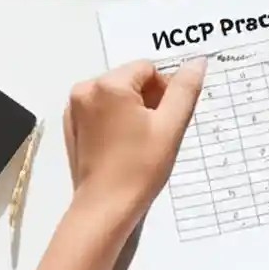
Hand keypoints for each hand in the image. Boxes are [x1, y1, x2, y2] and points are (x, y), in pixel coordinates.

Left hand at [63, 58, 206, 228]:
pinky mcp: (71, 126)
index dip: (165, 91)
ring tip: (140, 141)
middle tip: (157, 132)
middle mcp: (86, 90)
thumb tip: (196, 62)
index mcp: (108, 85)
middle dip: (148, 100)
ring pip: (116, 95)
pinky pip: (100, 110)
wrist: (105, 208)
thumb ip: (185, 89)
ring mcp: (74, 109)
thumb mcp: (171, 126)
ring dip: (133, 110)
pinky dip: (115, 120)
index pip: (148, 68)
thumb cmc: (140, 168)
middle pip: (130, 79)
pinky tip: (123, 145)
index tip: (168, 119)